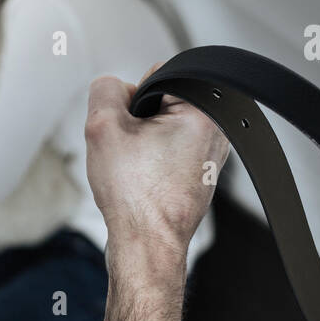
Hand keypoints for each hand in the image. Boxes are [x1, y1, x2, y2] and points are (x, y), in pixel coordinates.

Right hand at [84, 64, 229, 266]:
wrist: (146, 245)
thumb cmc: (136, 197)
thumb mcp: (102, 126)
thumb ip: (104, 89)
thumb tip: (115, 88)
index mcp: (205, 111)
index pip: (156, 75)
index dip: (130, 100)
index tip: (129, 130)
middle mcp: (216, 132)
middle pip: (160, 102)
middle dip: (135, 122)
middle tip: (129, 152)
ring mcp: (210, 155)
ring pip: (160, 128)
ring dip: (140, 143)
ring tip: (136, 168)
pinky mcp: (200, 174)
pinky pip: (165, 152)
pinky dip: (148, 162)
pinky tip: (142, 181)